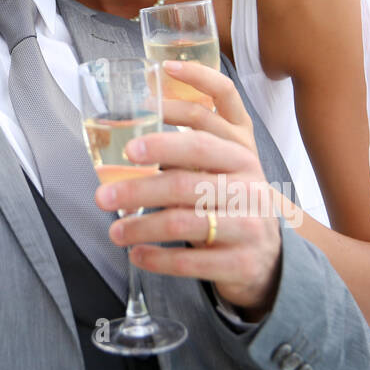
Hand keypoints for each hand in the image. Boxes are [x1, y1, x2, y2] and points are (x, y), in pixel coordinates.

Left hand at [96, 60, 279, 316]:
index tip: (139, 108)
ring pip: (183, 222)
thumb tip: (124, 138)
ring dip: (141, 227)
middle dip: (139, 186)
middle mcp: (250, 182)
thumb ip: (187, 149)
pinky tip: (137, 255)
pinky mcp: (242, 261)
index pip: (209, 118)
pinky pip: (190, 261)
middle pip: (185, 177)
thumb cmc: (229, 201)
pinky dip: (157, 259)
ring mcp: (250, 223)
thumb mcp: (220, 168)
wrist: (267, 256)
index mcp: (240, 150)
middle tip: (102, 195)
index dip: (175, 108)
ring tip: (114, 232)